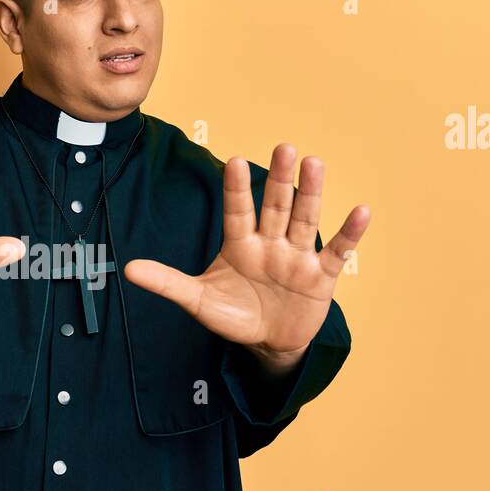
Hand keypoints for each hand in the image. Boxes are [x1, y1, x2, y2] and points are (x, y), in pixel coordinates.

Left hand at [123, 143, 369, 352]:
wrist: (270, 342)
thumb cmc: (235, 314)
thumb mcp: (199, 301)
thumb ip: (168, 283)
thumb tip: (128, 270)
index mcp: (240, 244)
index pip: (237, 212)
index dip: (236, 189)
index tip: (233, 161)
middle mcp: (271, 243)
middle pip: (276, 206)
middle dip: (279, 179)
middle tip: (284, 148)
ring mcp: (297, 257)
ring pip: (305, 220)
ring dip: (311, 194)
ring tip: (315, 164)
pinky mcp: (321, 276)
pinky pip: (338, 251)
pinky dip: (350, 233)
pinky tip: (361, 211)